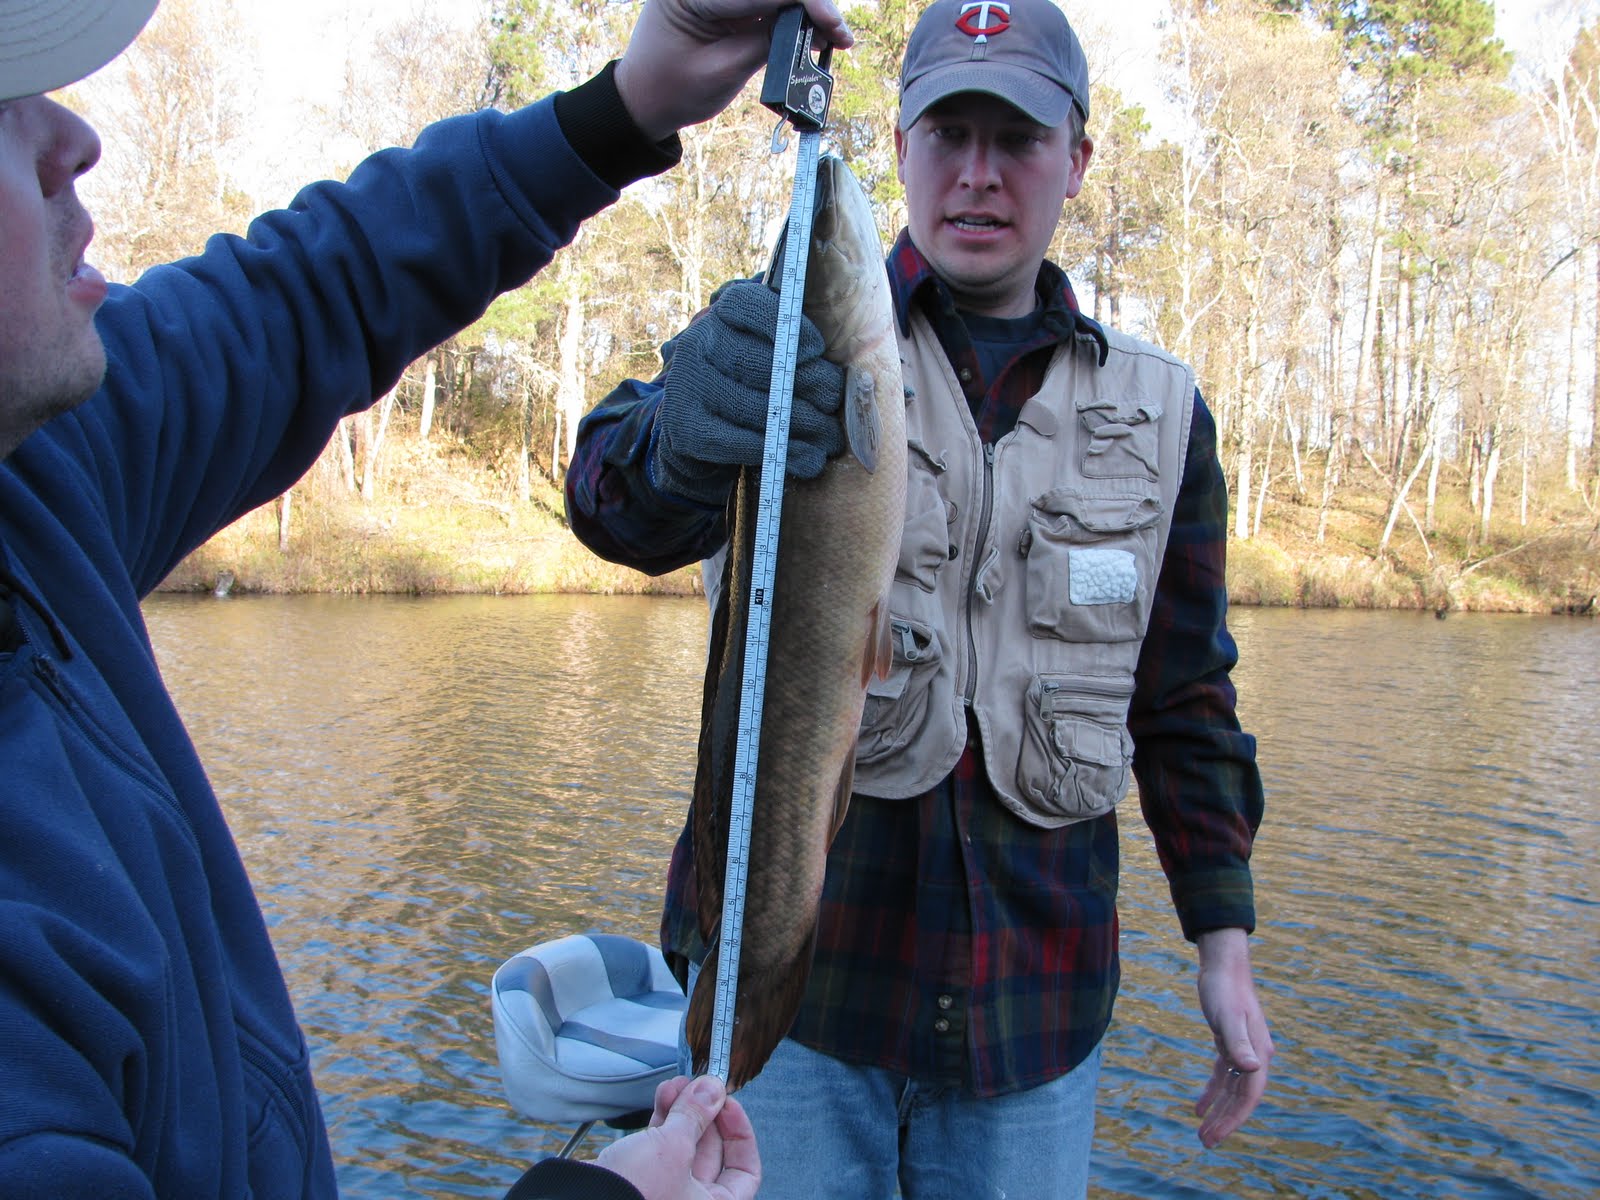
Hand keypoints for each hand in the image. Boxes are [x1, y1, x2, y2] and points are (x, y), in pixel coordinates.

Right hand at [595, 1074, 760, 1199]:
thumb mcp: (673, 1149)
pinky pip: (661, 1148)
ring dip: (683, 1111)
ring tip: (678, 1084)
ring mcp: (664, 1193)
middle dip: (705, 1114)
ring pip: (684, 1147)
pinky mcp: (640, 1181)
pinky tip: (664, 1096)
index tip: (728, 1104)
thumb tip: (713, 1088)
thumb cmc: (633, 1194)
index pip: (745, 1172)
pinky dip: (663, 1121)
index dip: (740, 1134)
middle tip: (701, 1086)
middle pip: (712, 1154)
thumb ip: (697, 1115)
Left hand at [615, 0, 853, 140]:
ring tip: (832, 36)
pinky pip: (766, 2)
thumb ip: (766, 43)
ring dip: (804, 8)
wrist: (643, 101)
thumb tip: (809, 25)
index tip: (833, 25)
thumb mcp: (723, 70)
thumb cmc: (673, 90)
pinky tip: (813, 32)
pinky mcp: (726, 2)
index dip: (804, 2)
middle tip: (839, 33)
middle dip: (809, 3)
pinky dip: (791, 14)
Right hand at [650, 280, 846, 505]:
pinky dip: (779, 452)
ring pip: (759, 409)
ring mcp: (687, 385)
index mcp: (723, 314)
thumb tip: (842, 379)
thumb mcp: (769, 353)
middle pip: (764, 364)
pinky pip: (742, 442)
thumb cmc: (749, 383)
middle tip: (834, 405)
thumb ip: (796, 350)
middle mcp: (698, 343)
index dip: (788, 327)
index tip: (816, 351)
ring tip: (830, 440)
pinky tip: (807, 459)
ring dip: (804, 428)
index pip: (751, 305)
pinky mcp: (686, 426)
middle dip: (811, 386)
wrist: (699, 427)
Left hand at [1193, 928, 1274, 1147]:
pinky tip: (1199, 1106)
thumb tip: (1252, 1068)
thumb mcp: (1228, 1017)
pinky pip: (1223, 1076)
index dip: (1234, 1118)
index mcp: (1259, 1053)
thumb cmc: (1225, 989)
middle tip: (1205, 1142)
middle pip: (1241, 1097)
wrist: (1223, 965)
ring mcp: (1244, 1051)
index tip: (1216, 1135)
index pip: (1249, 1095)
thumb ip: (1239, 1043)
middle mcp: (1255, 1055)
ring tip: (1202, 1131)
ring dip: (1218, 1110)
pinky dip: (1212, 1091)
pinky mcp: (1230, 1044)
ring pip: (1232, 1089)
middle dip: (1225, 1121)